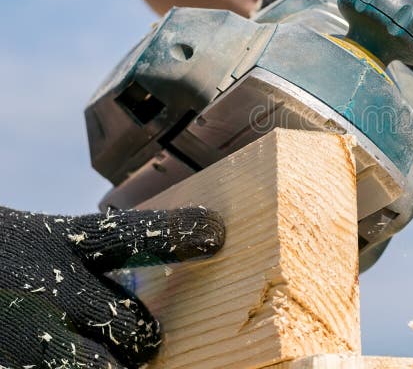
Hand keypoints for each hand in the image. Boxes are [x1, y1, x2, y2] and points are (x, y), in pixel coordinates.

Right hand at [0, 206, 223, 367]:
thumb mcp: (29, 241)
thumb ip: (84, 256)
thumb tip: (141, 283)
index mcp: (50, 241)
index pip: (135, 233)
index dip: (180, 234)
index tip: (216, 233)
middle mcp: (43, 289)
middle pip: (134, 327)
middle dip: (143, 339)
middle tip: (142, 340)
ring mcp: (21, 338)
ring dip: (109, 368)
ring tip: (100, 357)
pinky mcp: (7, 368)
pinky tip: (57, 360)